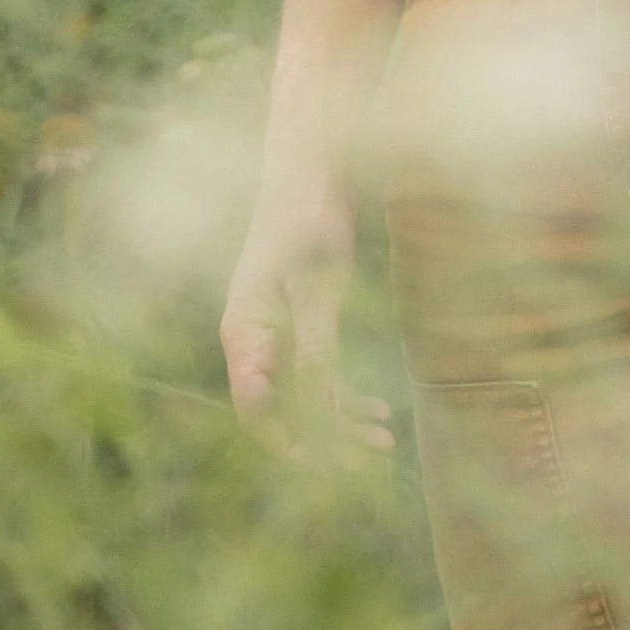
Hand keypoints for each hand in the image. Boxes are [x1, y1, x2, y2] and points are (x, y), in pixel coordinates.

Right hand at [219, 152, 393, 449]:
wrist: (312, 166)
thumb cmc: (307, 216)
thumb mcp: (316, 284)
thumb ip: (315, 344)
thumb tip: (318, 404)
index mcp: (244, 331)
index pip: (255, 406)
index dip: (286, 440)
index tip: (321, 463)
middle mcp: (253, 340)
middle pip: (281, 410)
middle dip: (323, 440)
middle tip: (367, 463)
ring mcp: (276, 334)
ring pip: (303, 396)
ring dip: (341, 422)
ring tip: (385, 442)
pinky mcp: (299, 323)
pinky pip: (316, 373)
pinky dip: (345, 394)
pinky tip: (378, 409)